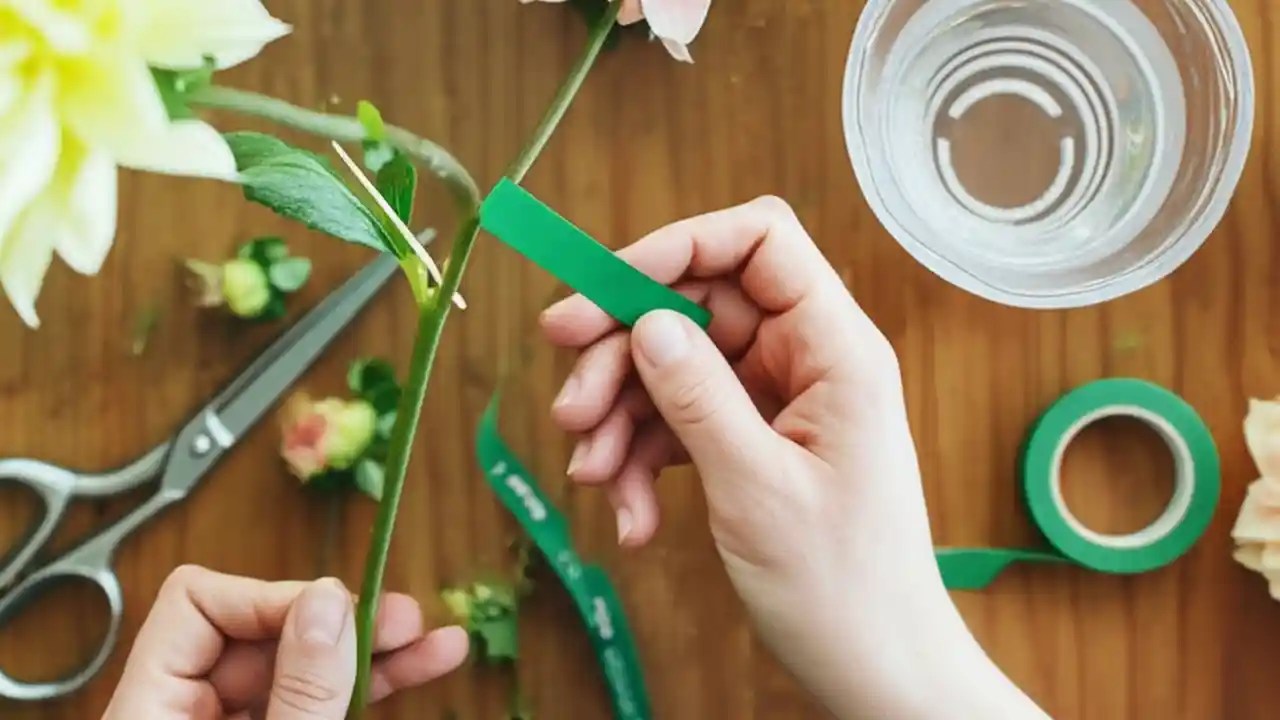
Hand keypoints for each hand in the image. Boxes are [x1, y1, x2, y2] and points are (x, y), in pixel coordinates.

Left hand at [103, 565, 467, 719]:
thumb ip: (300, 691)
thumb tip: (326, 602)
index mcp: (149, 711)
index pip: (196, 603)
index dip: (272, 596)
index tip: (337, 608)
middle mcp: (183, 714)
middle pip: (260, 632)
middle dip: (343, 621)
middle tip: (406, 618)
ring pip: (301, 669)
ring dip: (372, 653)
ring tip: (438, 644)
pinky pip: (314, 703)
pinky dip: (366, 687)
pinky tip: (419, 670)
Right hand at [541, 197, 1046, 718]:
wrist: (875, 668)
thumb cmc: (844, 586)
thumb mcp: (757, 488)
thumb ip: (698, 396)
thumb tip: (645, 322)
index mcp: (835, 349)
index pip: (760, 241)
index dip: (678, 248)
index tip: (603, 291)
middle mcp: (806, 361)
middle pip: (697, 307)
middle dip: (625, 352)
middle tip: (569, 403)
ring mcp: (776, 402)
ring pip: (676, 368)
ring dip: (622, 418)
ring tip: (593, 477)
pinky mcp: (752, 442)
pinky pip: (679, 422)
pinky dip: (642, 461)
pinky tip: (629, 516)